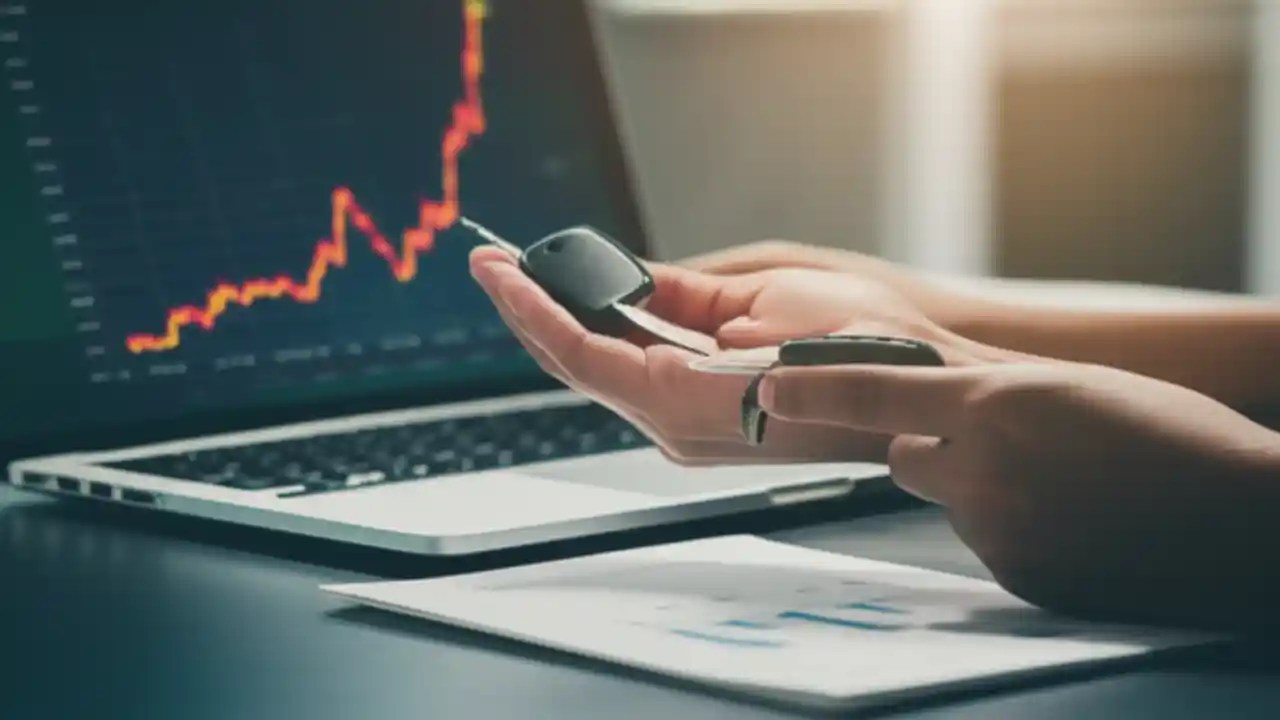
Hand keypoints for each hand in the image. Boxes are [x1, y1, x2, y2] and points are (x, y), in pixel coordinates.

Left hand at [469, 247, 992, 464]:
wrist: (919, 399)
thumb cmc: (863, 350)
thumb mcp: (765, 298)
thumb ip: (679, 295)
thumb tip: (621, 278)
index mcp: (686, 399)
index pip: (581, 350)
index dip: (530, 304)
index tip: (494, 265)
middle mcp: (676, 428)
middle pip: (580, 368)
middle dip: (531, 312)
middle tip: (495, 263)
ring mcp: (688, 434)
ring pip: (603, 377)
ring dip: (562, 325)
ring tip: (526, 277)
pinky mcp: (702, 426)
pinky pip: (634, 382)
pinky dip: (602, 342)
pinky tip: (588, 311)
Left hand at [761, 361, 1279, 629]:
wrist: (1248, 526)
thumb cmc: (1179, 443)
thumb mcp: (1078, 388)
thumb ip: (996, 395)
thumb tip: (940, 405)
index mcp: (999, 404)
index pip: (873, 392)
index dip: (810, 387)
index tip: (764, 387)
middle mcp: (984, 468)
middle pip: (908, 457)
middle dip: (937, 448)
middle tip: (1007, 444)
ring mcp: (1000, 531)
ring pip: (952, 501)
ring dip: (985, 491)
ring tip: (1066, 488)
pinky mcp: (1019, 579)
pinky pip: (990, 544)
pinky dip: (1017, 531)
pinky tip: (1073, 525)